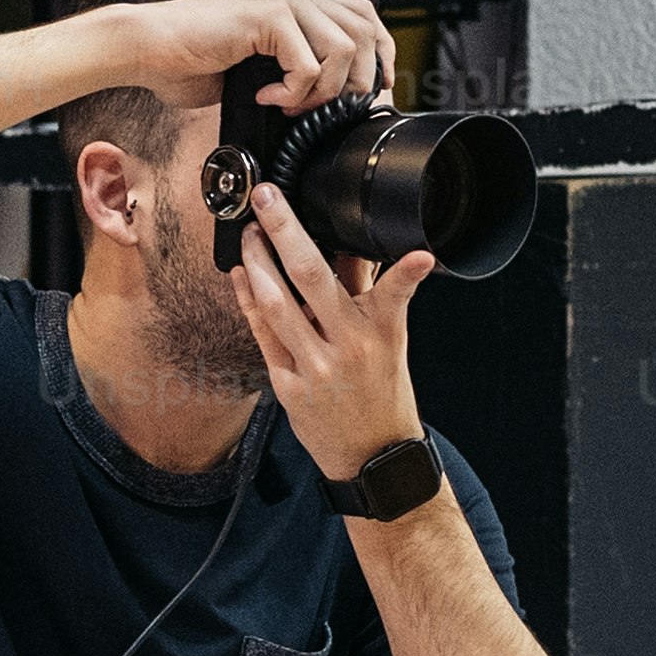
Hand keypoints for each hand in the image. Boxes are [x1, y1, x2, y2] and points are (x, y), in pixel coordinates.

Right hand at [116, 0, 389, 115]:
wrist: (148, 48)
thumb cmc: (191, 60)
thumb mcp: (259, 63)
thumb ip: (296, 66)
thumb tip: (335, 99)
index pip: (364, 16)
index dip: (379, 54)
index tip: (372, 91)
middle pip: (365, 32)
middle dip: (356, 81)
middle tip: (321, 109)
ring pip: (343, 50)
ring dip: (322, 91)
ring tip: (288, 104)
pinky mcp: (267, 15)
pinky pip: (309, 64)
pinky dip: (293, 92)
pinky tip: (265, 96)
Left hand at [233, 164, 438, 482]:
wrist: (371, 457)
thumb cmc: (383, 392)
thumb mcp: (390, 343)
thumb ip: (371, 293)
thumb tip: (356, 247)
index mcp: (382, 333)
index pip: (392, 290)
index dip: (403, 267)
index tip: (416, 252)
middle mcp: (348, 347)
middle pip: (311, 277)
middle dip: (285, 231)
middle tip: (267, 198)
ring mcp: (315, 367)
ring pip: (276, 303)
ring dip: (256, 261)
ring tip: (248, 233)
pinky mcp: (288, 385)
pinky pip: (261, 334)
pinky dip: (248, 299)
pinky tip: (239, 274)